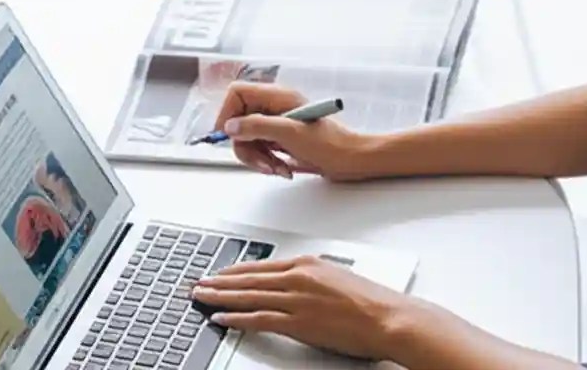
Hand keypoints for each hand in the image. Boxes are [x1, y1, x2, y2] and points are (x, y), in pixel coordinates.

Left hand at [192, 255, 411, 361]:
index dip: (236, 270)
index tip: (220, 273)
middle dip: (220, 282)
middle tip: (199, 283)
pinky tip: (222, 319)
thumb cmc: (371, 301)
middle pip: (249, 279)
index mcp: (309, 264)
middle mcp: (299, 277)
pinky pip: (259, 318)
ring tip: (202, 298)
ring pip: (248, 296)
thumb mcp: (339, 278)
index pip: (262, 266)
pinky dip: (236, 318)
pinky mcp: (298, 323)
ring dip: (221, 297)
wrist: (387, 317)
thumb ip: (314, 279)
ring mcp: (297, 300)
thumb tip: (298, 283)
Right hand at [213, 82, 377, 180]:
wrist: (351, 160)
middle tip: (263, 162)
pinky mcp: (281, 140)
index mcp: (277, 97)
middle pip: (238, 122)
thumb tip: (231, 126)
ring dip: (257, 159)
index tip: (229, 135)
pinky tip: (283, 168)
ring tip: (277, 167)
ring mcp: (277, 125)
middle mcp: (274, 108)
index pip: (237, 94)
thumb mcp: (290, 133)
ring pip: (247, 140)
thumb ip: (257, 126)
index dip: (228, 113)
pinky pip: (259, 150)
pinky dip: (266, 162)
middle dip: (246, 146)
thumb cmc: (330, 143)